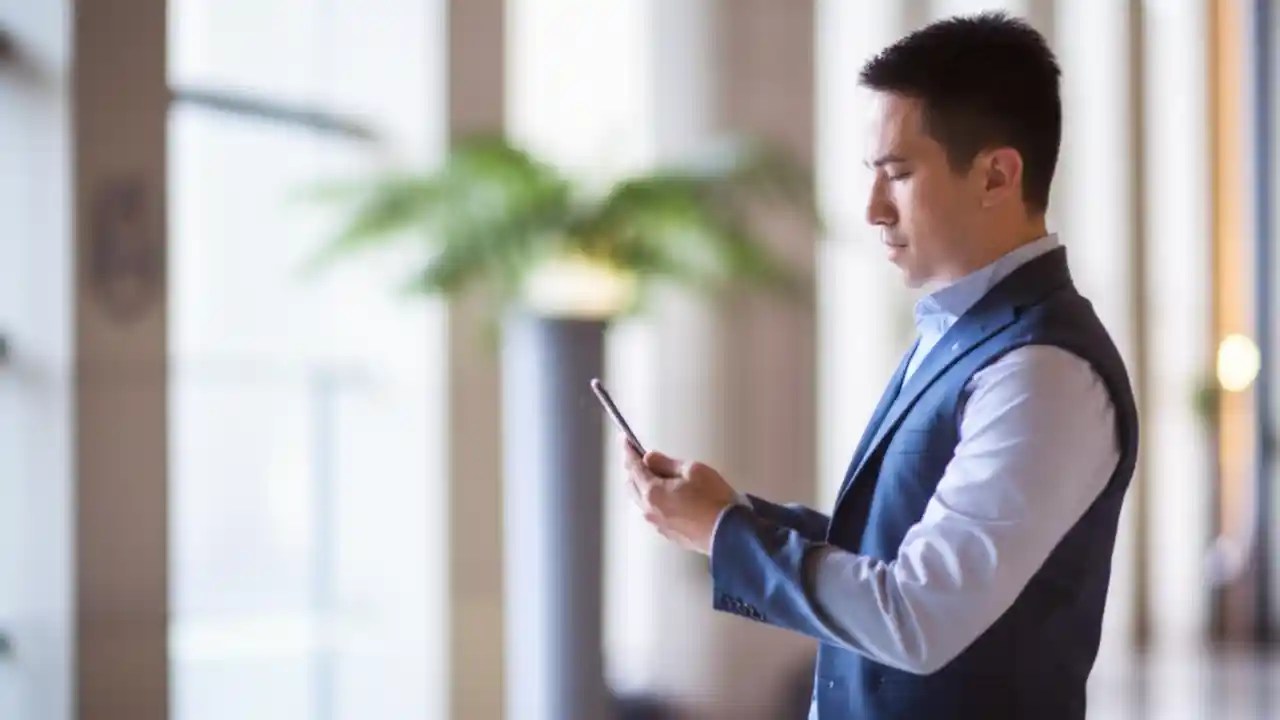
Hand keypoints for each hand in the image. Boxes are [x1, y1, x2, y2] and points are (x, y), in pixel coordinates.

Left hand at [619, 433, 738, 554]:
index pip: (634, 467)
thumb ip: (666, 463)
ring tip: (654, 475)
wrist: (728, 533)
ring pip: (640, 500)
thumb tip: (649, 458)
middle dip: (633, 469)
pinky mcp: (668, 533)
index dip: (628, 451)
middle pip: (632, 485)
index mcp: (652, 492)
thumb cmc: (713, 498)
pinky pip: (652, 512)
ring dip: (642, 486)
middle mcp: (649, 509)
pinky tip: (665, 495)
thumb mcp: (692, 470)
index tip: (625, 440)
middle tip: (641, 457)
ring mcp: (658, 524)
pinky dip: (652, 500)